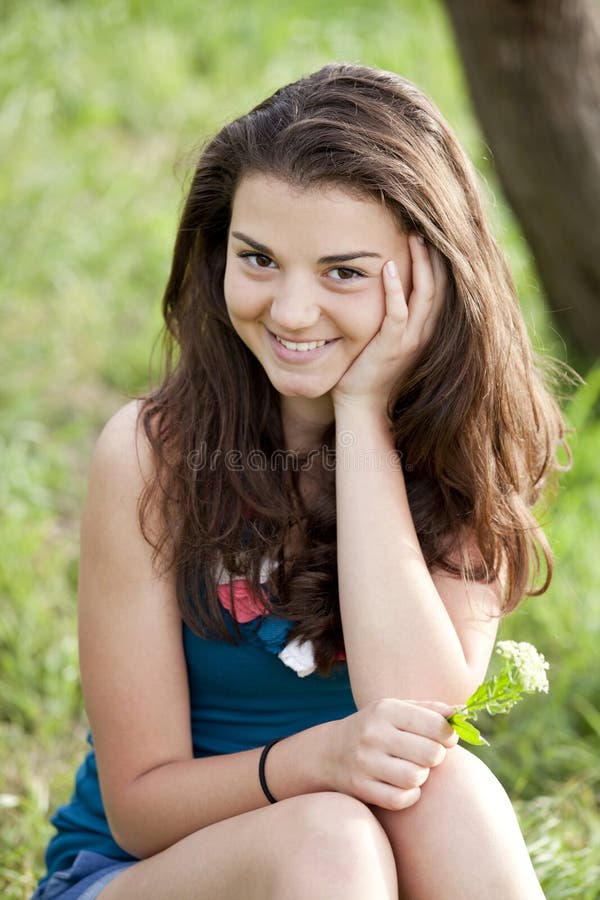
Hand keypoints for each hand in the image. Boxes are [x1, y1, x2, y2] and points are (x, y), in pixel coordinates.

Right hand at [324, 697, 458, 810]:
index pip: (436, 725)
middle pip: (431, 754)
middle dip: (436, 757)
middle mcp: (374, 733)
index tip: (446, 739)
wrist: (330, 751)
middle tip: (428, 755)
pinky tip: (403, 785)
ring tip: (413, 768)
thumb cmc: (375, 727)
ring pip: (417, 778)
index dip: (449, 736)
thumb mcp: (397, 709)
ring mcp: (365, 762)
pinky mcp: (361, 787)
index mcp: (386, 709)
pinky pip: (401, 800)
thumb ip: (430, 710)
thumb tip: (462, 713)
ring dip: (421, 776)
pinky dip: (409, 795)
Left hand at [331, 234, 446, 413]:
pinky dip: (396, 289)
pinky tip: (390, 267)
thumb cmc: (369, 372)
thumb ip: (394, 315)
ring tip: (415, 237)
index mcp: (426, 331)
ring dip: (421, 264)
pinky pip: (399, 313)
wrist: (362, 406)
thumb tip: (387, 284)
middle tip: (427, 227)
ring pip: (426, 295)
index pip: (443, 290)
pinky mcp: (392, 347)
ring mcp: (410, 341)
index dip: (442, 263)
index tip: (434, 236)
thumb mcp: (388, 339)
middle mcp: (425, 334)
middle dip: (437, 255)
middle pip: (442, 287)